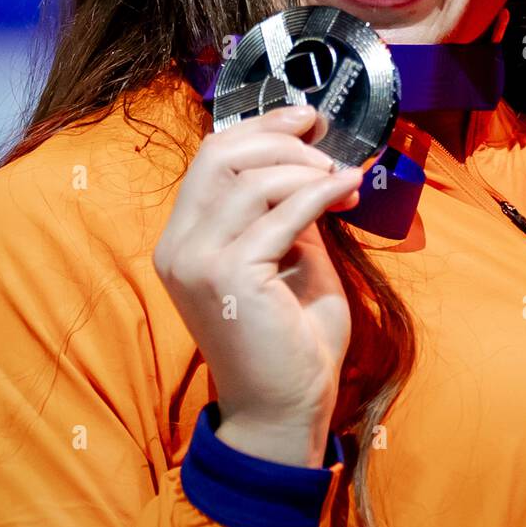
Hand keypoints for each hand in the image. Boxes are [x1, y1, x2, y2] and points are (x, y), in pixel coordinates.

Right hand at [153, 105, 363, 465]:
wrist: (285, 409)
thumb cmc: (291, 337)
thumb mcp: (288, 254)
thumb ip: (286, 208)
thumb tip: (313, 157)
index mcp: (184, 238)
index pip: (211, 155)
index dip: (261, 126)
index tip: (308, 117)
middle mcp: (179, 246)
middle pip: (221, 154)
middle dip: (281, 137)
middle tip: (326, 142)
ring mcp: (198, 262)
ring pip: (251, 179)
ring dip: (306, 168)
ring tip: (341, 178)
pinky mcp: (231, 277)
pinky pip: (282, 213)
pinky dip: (320, 193)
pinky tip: (346, 190)